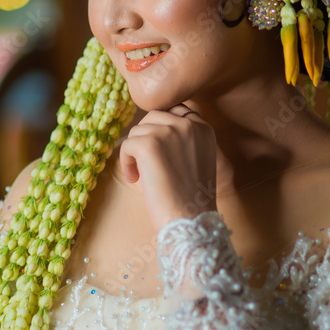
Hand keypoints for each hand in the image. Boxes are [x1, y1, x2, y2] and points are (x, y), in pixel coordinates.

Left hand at [118, 104, 216, 231]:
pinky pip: (127, 145)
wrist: (190, 220)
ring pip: (138, 131)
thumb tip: (155, 124)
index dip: (161, 127)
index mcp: (203, 127)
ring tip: (142, 175)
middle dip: (145, 138)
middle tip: (147, 163)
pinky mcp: (149, 144)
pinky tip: (135, 179)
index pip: (175, 109)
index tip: (157, 148)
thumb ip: (184, 138)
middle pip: (153, 116)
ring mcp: (169, 132)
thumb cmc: (192, 198)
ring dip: (135, 152)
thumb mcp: (198, 158)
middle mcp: (189, 125)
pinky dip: (126, 162)